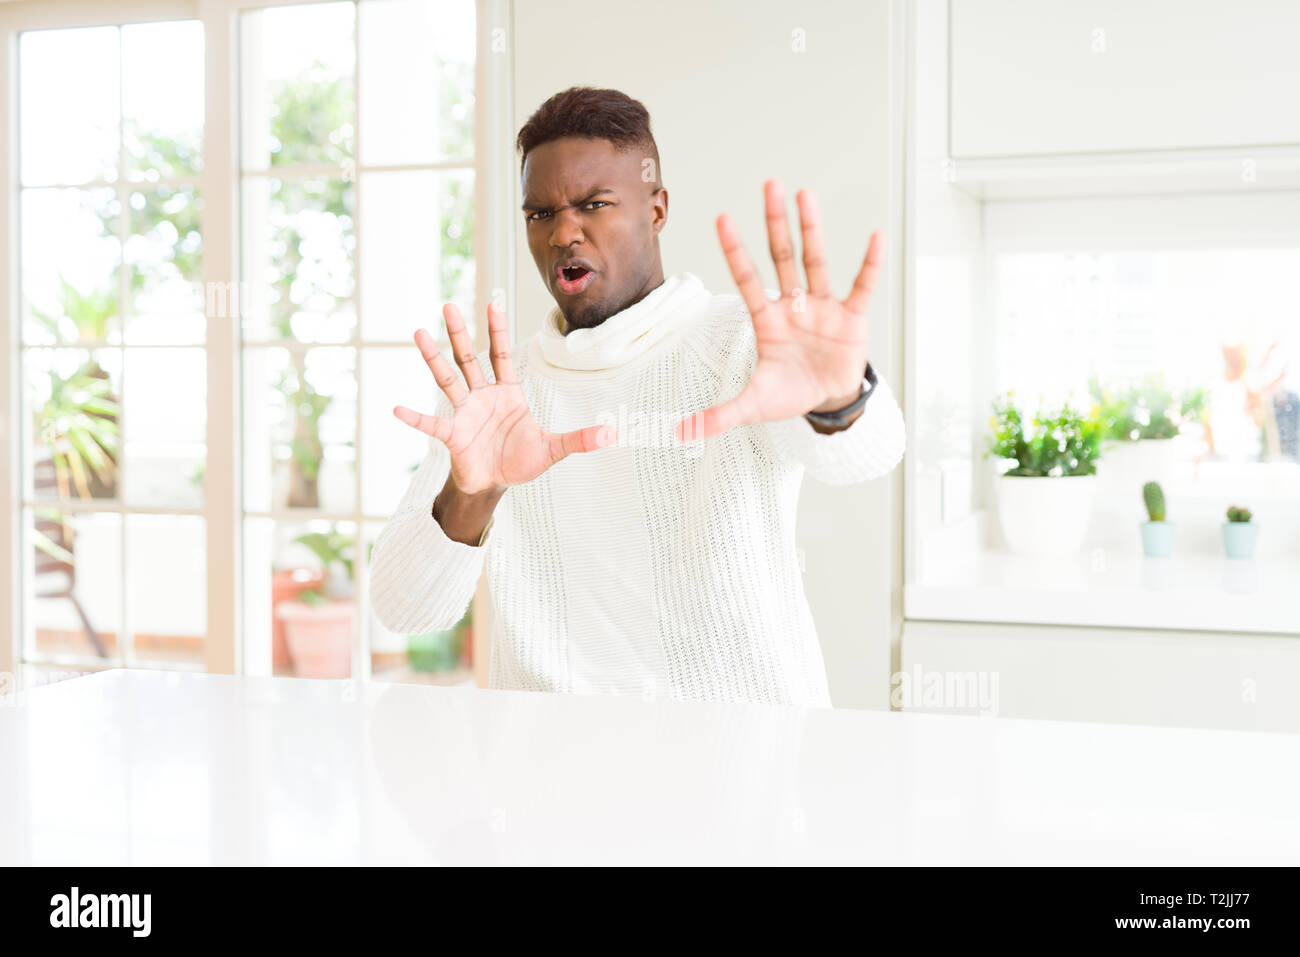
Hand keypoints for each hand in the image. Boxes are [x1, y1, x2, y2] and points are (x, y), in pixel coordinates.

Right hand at [394, 301, 615, 493]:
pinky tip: (397, 410)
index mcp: (508, 394)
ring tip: (418, 333)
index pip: (501, 355)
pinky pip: (432, 423)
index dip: (498, 331)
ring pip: (448, 380)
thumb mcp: (553, 450)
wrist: (495, 485)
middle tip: (448, 304)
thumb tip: (614, 435)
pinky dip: (416, 418)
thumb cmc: (519, 461)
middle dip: (460, 333)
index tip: (493, 303)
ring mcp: (464, 413)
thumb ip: (579, 439)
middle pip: (469, 359)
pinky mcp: (452, 434)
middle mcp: (483, 397)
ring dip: (433, 358)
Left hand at [676, 179, 882, 441]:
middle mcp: (793, 305)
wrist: (827, 401)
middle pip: (782, 257)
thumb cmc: (789, 394)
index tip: (723, 218)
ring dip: (812, 229)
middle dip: (775, 223)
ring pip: (816, 262)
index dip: (735, 251)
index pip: (747, 279)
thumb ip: (720, 415)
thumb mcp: (753, 405)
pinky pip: (862, 287)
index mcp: (767, 320)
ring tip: (805, 194)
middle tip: (769, 184)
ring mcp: (823, 308)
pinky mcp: (852, 318)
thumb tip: (682, 434)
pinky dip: (869, 264)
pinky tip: (876, 236)